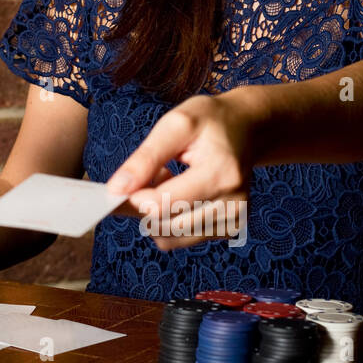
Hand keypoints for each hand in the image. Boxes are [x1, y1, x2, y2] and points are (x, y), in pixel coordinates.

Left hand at [105, 92, 257, 249]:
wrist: (246, 128)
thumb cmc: (208, 123)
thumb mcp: (174, 125)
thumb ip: (144, 158)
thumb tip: (116, 189)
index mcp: (221, 173)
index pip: (165, 204)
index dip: (135, 198)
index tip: (123, 185)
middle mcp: (233, 203)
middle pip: (166, 225)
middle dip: (143, 206)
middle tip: (145, 177)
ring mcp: (233, 220)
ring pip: (171, 237)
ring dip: (156, 215)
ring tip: (167, 182)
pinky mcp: (228, 230)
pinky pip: (181, 239)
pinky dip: (169, 222)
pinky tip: (178, 195)